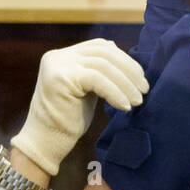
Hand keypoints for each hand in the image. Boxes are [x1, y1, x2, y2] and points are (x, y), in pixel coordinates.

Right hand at [10, 38, 147, 176]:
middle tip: (144, 89)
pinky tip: (125, 106)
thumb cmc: (68, 120)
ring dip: (126, 83)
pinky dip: (115, 92)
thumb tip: (128, 63)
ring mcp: (58, 64)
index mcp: (64, 55)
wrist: (45, 142)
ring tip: (138, 101)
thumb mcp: (86, 90)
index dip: (125, 60)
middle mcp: (59, 56)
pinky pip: (98, 79)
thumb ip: (99, 73)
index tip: (140, 79)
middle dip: (129, 70)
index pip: (101, 47)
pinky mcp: (61, 78)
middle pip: (104, 52)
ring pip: (103, 65)